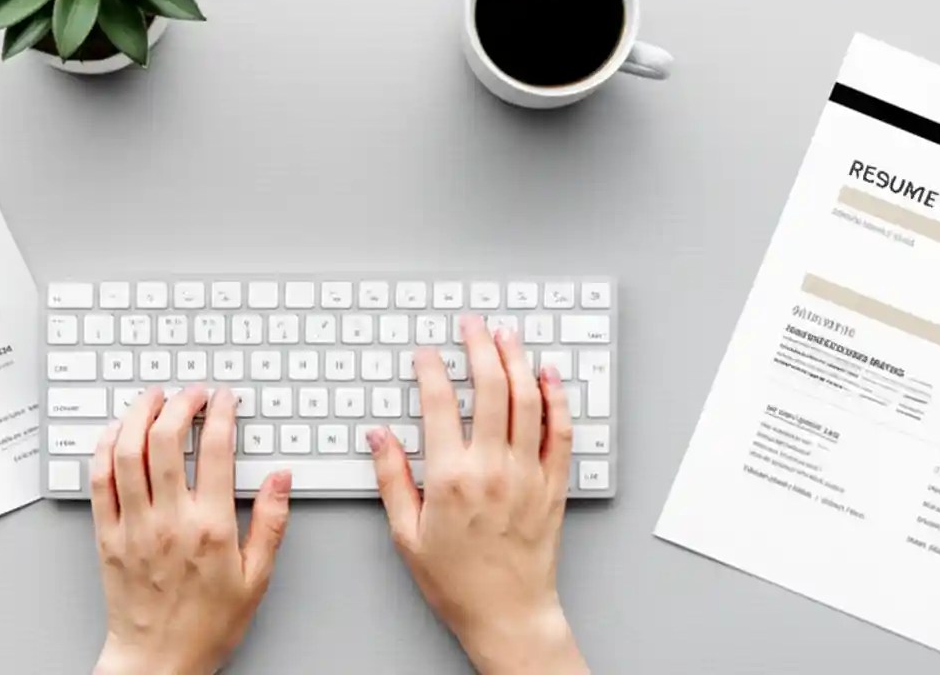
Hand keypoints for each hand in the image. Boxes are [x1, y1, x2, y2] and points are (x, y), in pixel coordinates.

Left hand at [91, 387, 292, 674]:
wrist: (159, 662)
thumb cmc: (207, 625)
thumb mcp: (257, 578)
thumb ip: (272, 523)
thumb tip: (281, 479)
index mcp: (211, 527)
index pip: (215, 450)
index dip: (220, 413)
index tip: (224, 399)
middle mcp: (169, 520)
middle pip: (165, 440)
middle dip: (178, 403)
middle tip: (190, 393)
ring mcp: (133, 526)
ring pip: (127, 451)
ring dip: (138, 415)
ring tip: (152, 399)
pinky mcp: (107, 535)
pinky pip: (99, 480)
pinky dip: (105, 448)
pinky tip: (116, 433)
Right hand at [368, 315, 587, 674]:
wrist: (508, 614)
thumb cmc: (456, 581)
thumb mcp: (407, 533)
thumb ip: (392, 478)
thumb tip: (378, 436)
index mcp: (450, 478)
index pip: (438, 404)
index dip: (430, 368)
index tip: (426, 352)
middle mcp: (492, 469)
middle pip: (489, 388)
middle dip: (479, 346)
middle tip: (471, 325)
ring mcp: (527, 474)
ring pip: (527, 400)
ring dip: (517, 360)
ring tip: (507, 336)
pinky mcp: (553, 484)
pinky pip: (560, 431)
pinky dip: (556, 398)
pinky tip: (548, 376)